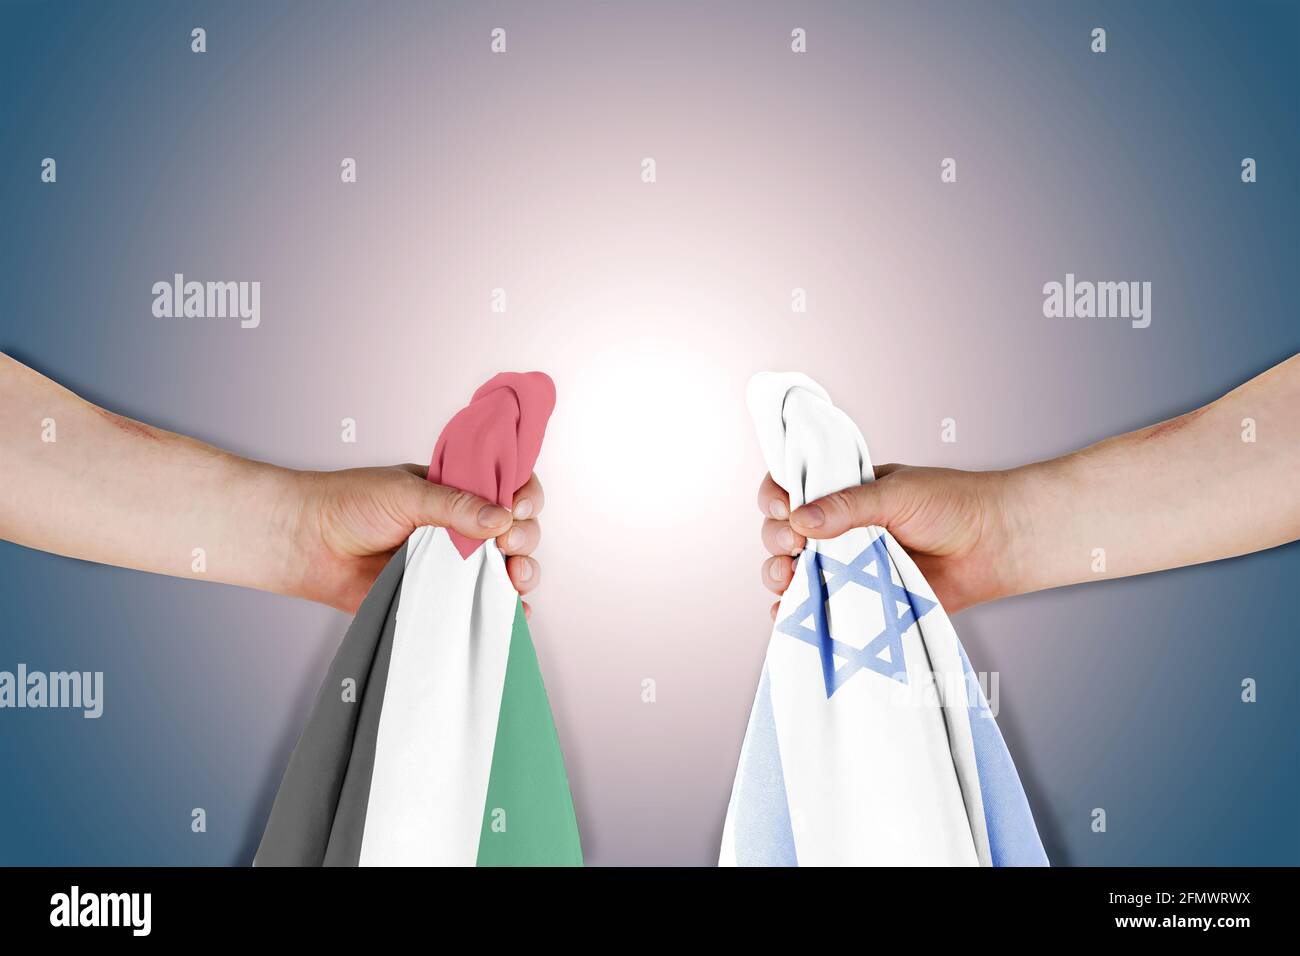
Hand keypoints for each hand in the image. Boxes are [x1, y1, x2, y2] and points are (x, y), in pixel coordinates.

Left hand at [291, 465, 544, 614]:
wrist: (306, 543)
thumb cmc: (348, 505)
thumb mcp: (404, 493)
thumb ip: (453, 506)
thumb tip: (501, 518)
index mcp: (457, 491)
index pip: (508, 489)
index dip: (524, 497)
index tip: (518, 507)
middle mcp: (462, 527)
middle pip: (518, 531)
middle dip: (525, 538)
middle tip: (507, 545)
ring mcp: (453, 564)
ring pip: (507, 570)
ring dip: (522, 574)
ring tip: (514, 579)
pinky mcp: (439, 597)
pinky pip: (480, 607)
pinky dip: (504, 613)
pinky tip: (514, 614)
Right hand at [758, 465, 1023, 618]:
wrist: (995, 545)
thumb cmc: (952, 505)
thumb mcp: (897, 494)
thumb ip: (849, 506)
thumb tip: (801, 519)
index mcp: (842, 492)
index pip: (791, 488)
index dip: (776, 497)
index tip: (784, 508)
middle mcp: (837, 529)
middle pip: (781, 532)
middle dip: (776, 539)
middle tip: (795, 544)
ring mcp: (846, 565)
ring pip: (792, 571)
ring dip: (779, 574)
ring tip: (789, 578)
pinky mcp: (861, 599)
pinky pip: (818, 608)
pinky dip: (795, 612)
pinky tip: (788, 612)